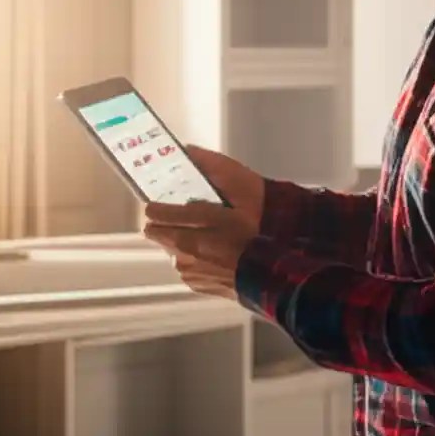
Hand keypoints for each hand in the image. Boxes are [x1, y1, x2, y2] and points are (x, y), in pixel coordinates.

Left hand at [142, 145, 265, 298]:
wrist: (277, 268)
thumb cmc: (262, 222)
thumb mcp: (243, 186)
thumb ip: (213, 166)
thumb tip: (188, 151)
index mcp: (198, 222)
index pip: (158, 213)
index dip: (157, 207)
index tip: (158, 204)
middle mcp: (186, 248)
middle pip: (159, 234)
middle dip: (168, 225)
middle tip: (187, 220)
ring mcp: (190, 269)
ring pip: (173, 251)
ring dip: (183, 244)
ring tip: (208, 240)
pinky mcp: (196, 284)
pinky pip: (187, 268)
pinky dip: (195, 261)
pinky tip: (215, 257)